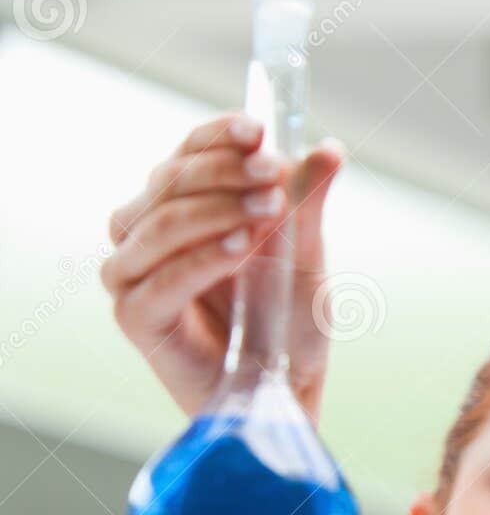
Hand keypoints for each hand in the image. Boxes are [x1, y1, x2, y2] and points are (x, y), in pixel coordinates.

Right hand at [100, 112, 344, 423]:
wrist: (288, 386)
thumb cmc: (288, 319)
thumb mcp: (305, 253)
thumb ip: (307, 201)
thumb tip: (329, 148)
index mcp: (183, 206)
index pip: (186, 154)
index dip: (216, 137)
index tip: (257, 128)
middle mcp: (147, 233)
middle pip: (169, 181)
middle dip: (224, 171)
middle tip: (272, 173)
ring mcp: (134, 274)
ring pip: (158, 223)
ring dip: (214, 209)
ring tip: (266, 209)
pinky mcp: (136, 316)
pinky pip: (160, 279)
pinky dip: (201, 258)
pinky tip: (241, 248)